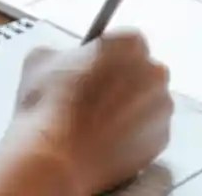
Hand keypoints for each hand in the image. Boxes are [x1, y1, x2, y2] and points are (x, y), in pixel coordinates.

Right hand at [0, 30, 172, 195]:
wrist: (55, 158)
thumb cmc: (49, 105)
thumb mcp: (39, 58)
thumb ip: (61, 51)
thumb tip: (63, 59)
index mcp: (130, 44)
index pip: (125, 42)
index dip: (106, 56)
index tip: (92, 69)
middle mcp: (154, 73)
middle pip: (141, 72)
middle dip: (122, 82)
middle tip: (92, 97)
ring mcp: (161, 110)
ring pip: (146, 104)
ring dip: (129, 110)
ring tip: (96, 124)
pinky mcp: (161, 142)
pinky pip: (148, 133)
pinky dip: (132, 136)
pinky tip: (105, 141)